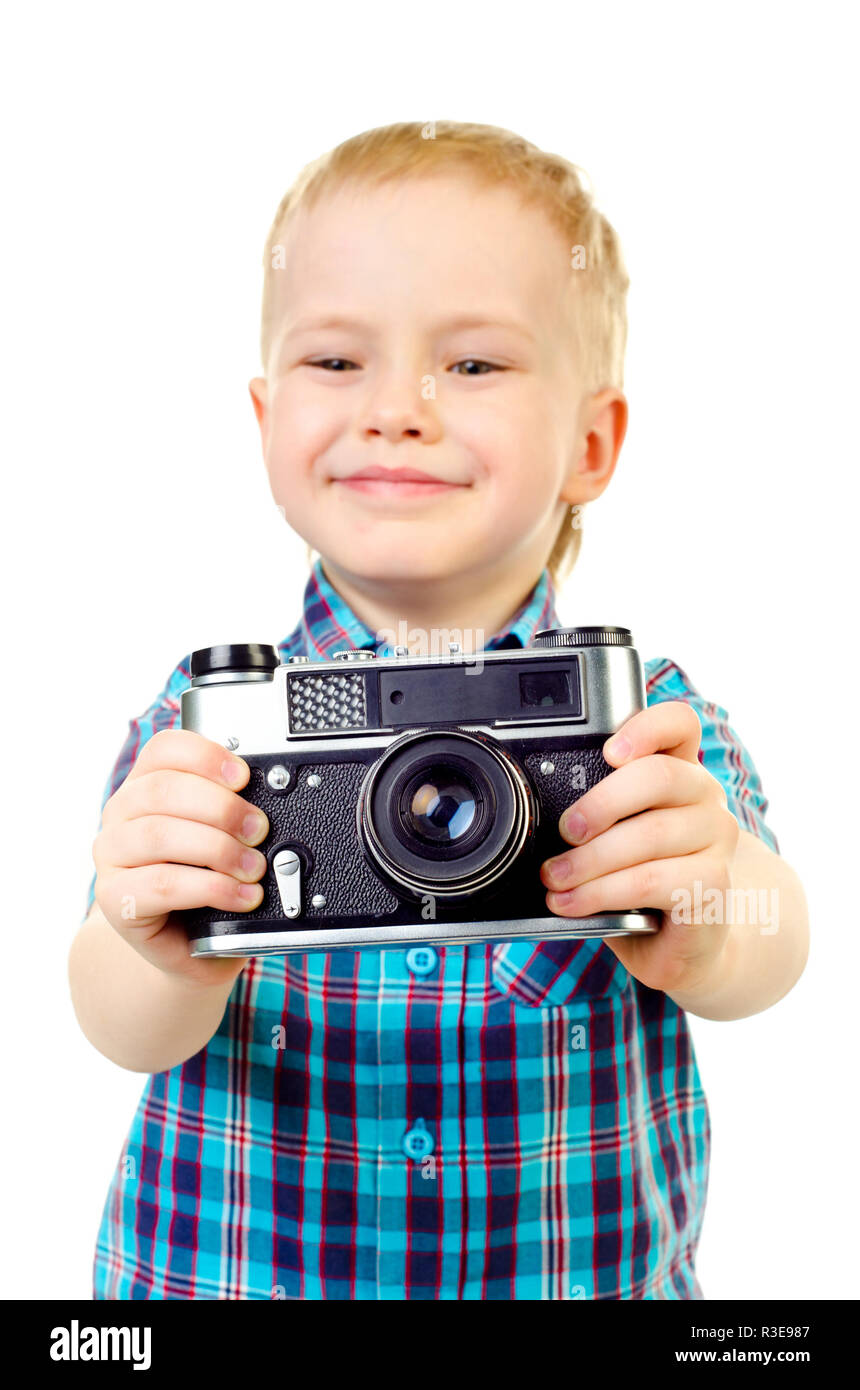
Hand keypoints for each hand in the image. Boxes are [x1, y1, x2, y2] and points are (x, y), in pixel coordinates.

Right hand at [92, 729, 269, 986]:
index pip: (164, 750)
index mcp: (146, 785)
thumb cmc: (207, 882)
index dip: (206, 756)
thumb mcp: (223, 838)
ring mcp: (112, 856)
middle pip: (162, 790)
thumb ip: (233, 812)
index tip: (243, 776)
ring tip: (254, 868)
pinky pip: (162, 884)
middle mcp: (121, 814)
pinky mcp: (115, 898)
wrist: (189, 945)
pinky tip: (242, 896)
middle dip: (221, 807)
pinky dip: (212, 888)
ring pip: (158, 834)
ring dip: (217, 848)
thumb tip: (267, 802)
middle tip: (258, 830)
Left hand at [539, 701, 740, 996]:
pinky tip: (573, 902)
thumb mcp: (613, 838)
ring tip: (554, 878)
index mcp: (679, 772)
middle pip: (659, 776)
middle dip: (600, 804)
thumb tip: (532, 819)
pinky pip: (652, 880)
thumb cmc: (641, 882)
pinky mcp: (713, 885)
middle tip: (565, 831)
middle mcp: (705, 797)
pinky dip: (602, 892)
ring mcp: (717, 841)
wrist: (685, 944)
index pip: (679, 724)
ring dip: (590, 860)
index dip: (647, 727)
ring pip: (650, 834)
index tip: (609, 750)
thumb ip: (591, 816)